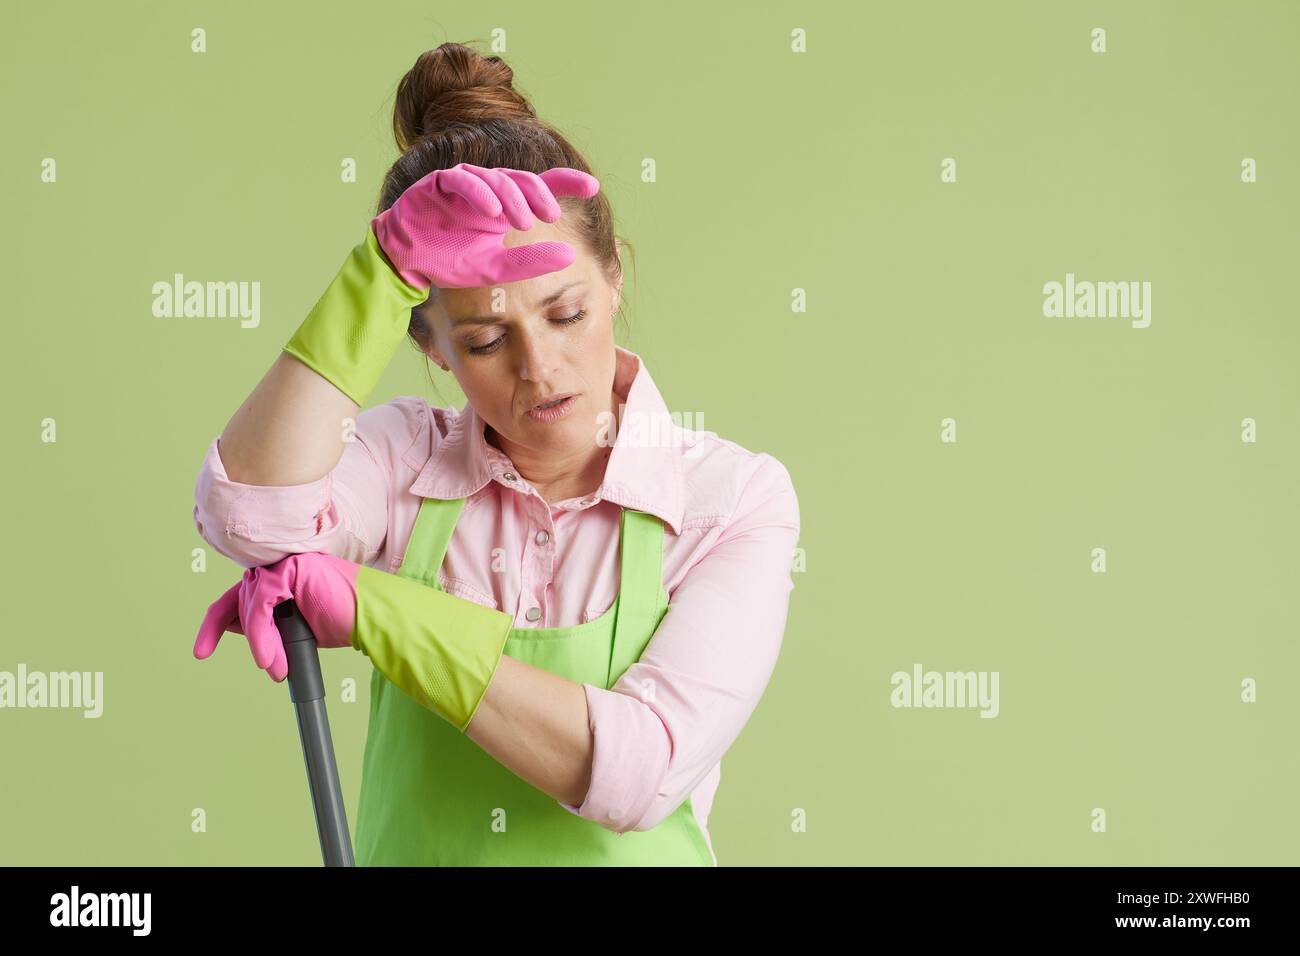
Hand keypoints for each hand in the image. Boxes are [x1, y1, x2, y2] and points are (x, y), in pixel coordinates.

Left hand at [193, 552, 362, 682]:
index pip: (239, 596)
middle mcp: (281, 564)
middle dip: (231, 633)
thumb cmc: (345, 622)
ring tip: (276, 668)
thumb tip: (233, 626)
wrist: (375, 619)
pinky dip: (260, 635)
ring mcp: (285, 562)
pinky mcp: (290, 569)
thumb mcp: (295, 629)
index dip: (215, 623)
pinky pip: (259, 605)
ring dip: (259, 642)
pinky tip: (272, 658)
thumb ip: (267, 623)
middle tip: (245, 663)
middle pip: (238, 598)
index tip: (201, 652)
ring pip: (249, 604)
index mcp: (282, 576)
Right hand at [370, 161, 600, 289]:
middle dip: (539, 194)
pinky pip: (461, 180)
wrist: (406, 265)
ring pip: (494, 177)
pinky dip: (479, 193)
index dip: (566, 181)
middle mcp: (488, 190)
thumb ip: (530, 262)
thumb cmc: (450, 263)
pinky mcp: (438, 183)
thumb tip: (571, 255)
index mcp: (505, 206)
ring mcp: (463, 183)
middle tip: (551, 216)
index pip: (540, 185)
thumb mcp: (496, 268)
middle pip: (521, 179)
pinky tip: (492, 212)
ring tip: (524, 221)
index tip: (593, 186)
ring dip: (511, 196)